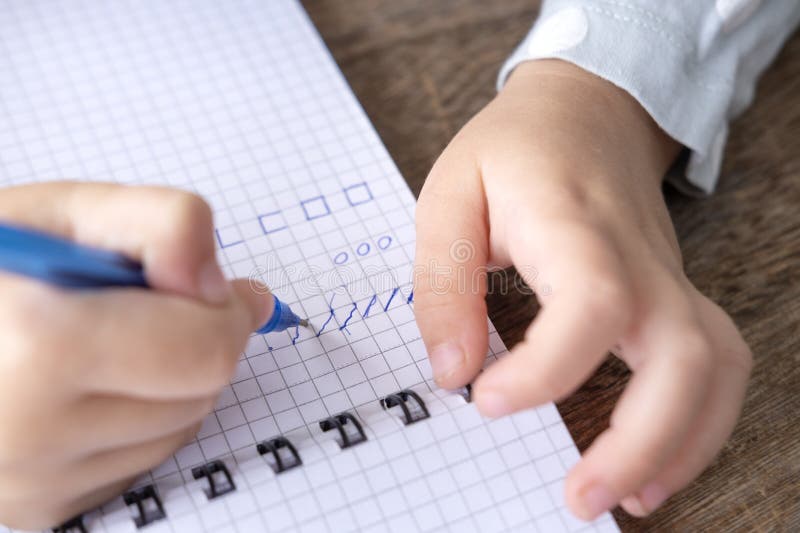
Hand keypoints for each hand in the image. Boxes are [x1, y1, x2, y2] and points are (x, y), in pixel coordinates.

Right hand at [0, 183, 270, 528]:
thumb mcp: (68, 212)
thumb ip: (163, 224)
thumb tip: (227, 289)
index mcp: (42, 345)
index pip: (208, 351)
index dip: (218, 308)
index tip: (189, 284)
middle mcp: (31, 433)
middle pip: (201, 394)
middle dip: (192, 341)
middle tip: (132, 309)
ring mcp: (33, 481)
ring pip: (177, 431)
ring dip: (165, 382)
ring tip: (96, 344)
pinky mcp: (40, 507)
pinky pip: (140, 462)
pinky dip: (133, 420)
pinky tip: (81, 385)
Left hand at [414, 60, 751, 519]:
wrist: (586, 111)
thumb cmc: (513, 152)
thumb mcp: (451, 194)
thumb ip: (443, 281)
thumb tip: (451, 372)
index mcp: (575, 226)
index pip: (591, 304)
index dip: (546, 368)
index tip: (486, 401)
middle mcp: (639, 260)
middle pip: (682, 355)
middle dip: (640, 442)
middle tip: (578, 497)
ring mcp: (668, 279)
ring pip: (715, 369)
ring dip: (680, 445)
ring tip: (623, 498)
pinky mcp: (674, 297)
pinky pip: (715, 366)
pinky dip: (696, 426)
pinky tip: (651, 464)